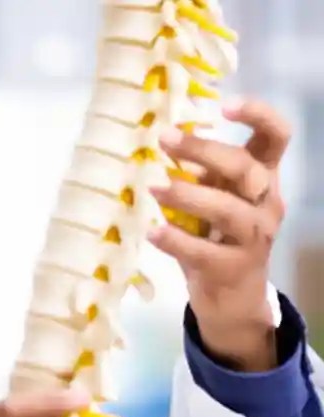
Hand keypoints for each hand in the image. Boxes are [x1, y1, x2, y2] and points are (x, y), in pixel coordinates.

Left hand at [147, 98, 290, 371]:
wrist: (232, 298)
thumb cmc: (217, 237)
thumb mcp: (213, 198)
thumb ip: (198, 173)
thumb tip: (162, 140)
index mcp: (263, 178)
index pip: (277, 137)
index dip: (258, 115)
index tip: (225, 105)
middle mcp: (266, 203)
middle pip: (245, 168)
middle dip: (203, 150)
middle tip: (163, 139)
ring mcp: (255, 237)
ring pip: (228, 210)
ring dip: (187, 195)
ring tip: (152, 188)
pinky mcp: (234, 268)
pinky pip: (203, 251)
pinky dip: (175, 240)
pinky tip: (152, 230)